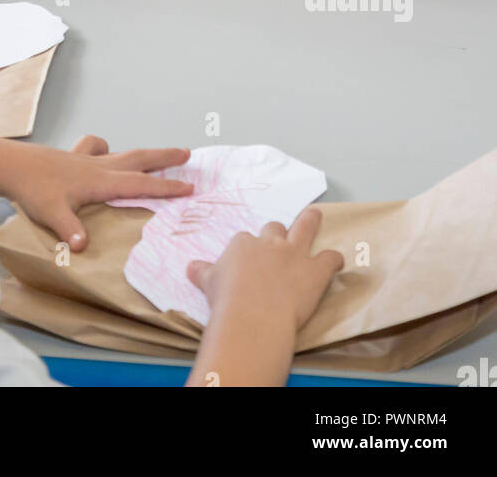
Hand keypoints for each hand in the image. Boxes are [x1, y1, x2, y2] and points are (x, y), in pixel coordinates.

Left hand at [3, 134, 192, 249]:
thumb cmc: (33, 190)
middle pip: (138, 159)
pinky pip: (94, 147)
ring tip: (155, 155)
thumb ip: (69, 229)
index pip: (140, 185)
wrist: (11, 164)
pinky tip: (102, 152)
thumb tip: (83, 246)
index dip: (165, 187)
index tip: (189, 187)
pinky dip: (103, 148)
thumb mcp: (52, 214)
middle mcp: (98, 166)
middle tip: (188, 154)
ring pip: (121, 152)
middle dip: (164, 157)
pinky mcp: (71, 155)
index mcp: (100, 181)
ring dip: (141, 153)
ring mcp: (85, 158)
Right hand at [186, 206, 343, 333]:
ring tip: (316, 214)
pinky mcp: (315, 271)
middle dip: (277, 231)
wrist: (253, 314)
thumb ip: (202, 272)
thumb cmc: (226, 299)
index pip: (246, 240)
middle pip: (274, 228)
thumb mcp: (208, 283)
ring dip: (311, 221)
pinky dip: (335, 260)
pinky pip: (330, 259)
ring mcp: (294, 254)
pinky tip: (338, 262)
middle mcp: (269, 243)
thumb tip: (190, 267)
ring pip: (305, 228)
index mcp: (243, 244)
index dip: (249, 249)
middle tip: (280, 234)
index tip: (248, 261)